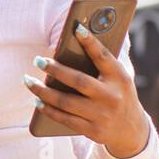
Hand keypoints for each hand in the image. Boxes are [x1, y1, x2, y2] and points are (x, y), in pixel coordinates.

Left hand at [24, 23, 150, 157]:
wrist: (131, 131)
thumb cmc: (118, 95)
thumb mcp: (119, 79)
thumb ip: (103, 64)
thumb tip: (78, 40)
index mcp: (120, 78)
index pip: (104, 57)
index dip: (91, 42)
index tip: (77, 28)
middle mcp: (112, 96)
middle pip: (78, 81)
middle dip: (55, 70)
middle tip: (37, 60)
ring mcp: (101, 115)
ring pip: (65, 101)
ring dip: (42, 91)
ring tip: (28, 81)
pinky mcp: (92, 130)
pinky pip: (64, 118)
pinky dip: (47, 109)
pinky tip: (36, 100)